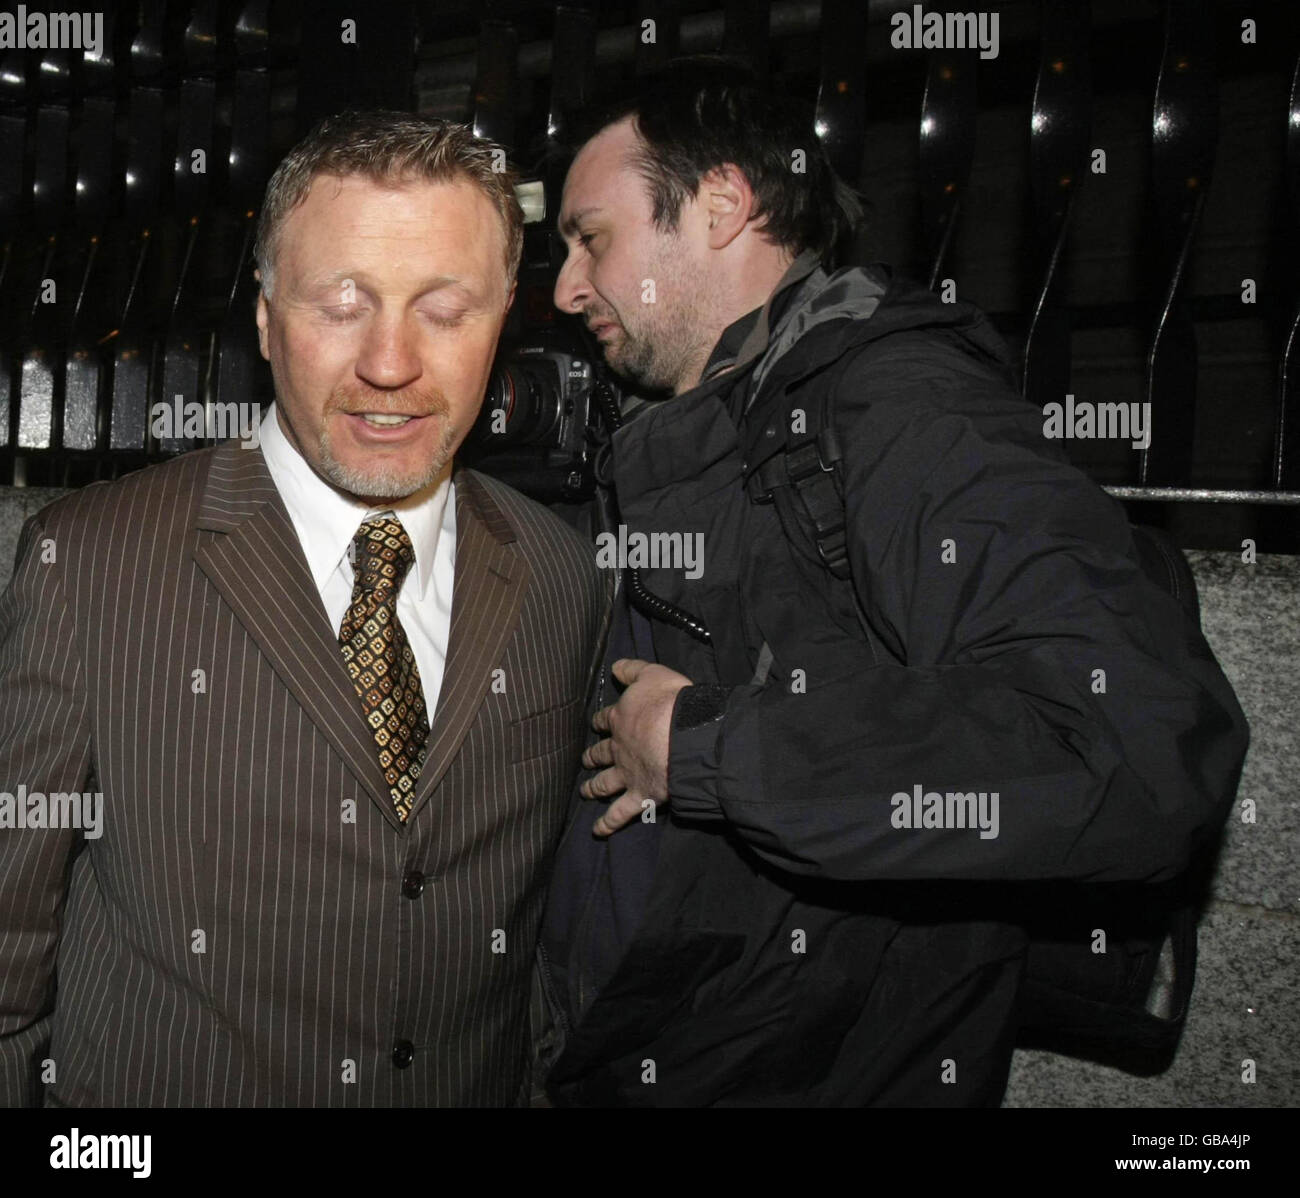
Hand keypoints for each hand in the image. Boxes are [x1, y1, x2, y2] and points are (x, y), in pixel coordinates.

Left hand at [580, 658, 692, 836]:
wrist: (685, 736)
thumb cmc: (672, 702)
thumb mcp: (652, 673)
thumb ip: (632, 669)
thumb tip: (614, 667)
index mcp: (622, 718)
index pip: (607, 719)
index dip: (601, 721)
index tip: (597, 723)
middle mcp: (619, 748)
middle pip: (601, 753)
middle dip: (593, 756)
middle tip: (585, 760)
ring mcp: (627, 774)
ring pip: (605, 783)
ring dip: (594, 788)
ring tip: (585, 792)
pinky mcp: (640, 796)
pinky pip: (620, 813)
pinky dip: (608, 823)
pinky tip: (597, 831)